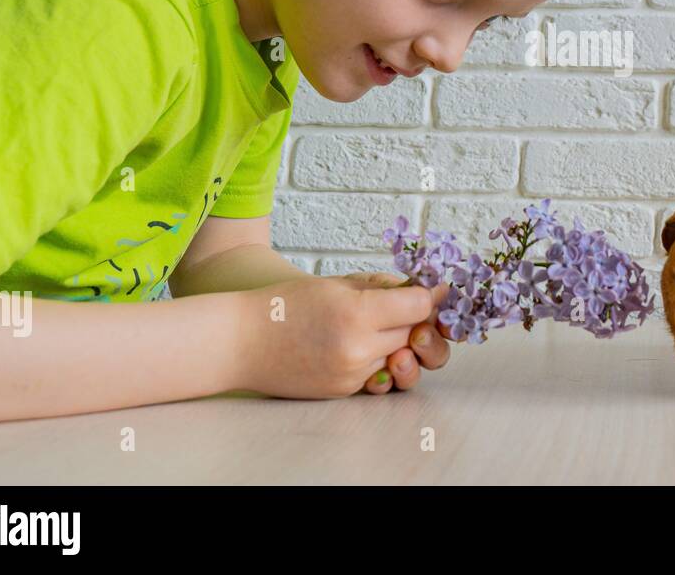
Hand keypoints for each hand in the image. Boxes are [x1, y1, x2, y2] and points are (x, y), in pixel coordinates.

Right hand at [237, 274, 449, 398]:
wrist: (240, 342)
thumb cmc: (285, 305)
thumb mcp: (337, 282)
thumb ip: (382, 286)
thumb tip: (423, 289)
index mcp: (357, 313)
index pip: (419, 307)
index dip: (429, 295)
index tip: (434, 288)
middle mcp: (358, 348)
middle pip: (415, 333)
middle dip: (417, 319)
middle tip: (410, 306)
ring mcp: (352, 374)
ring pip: (401, 357)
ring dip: (400, 342)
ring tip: (384, 327)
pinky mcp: (344, 391)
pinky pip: (378, 374)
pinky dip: (377, 359)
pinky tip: (361, 343)